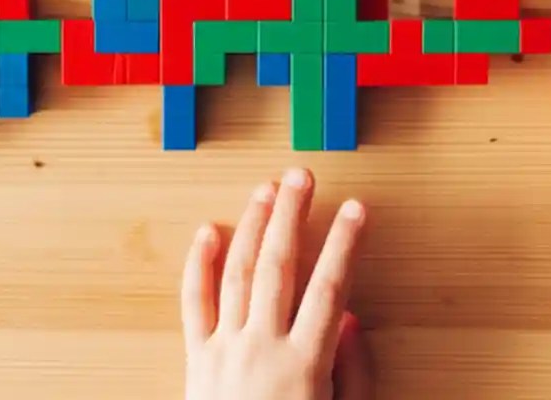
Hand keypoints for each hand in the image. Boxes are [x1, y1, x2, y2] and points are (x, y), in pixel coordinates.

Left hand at [183, 168, 373, 399]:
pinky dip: (198, 265)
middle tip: (302, 175)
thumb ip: (354, 373)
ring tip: (266, 190)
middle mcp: (261, 350)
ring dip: (253, 226)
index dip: (344, 245)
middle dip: (293, 216)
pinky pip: (193, 304)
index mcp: (305, 366)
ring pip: (237, 274)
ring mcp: (224, 352)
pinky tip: (208, 231)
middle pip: (278, 267)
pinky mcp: (197, 362)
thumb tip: (349, 318)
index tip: (356, 209)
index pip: (330, 289)